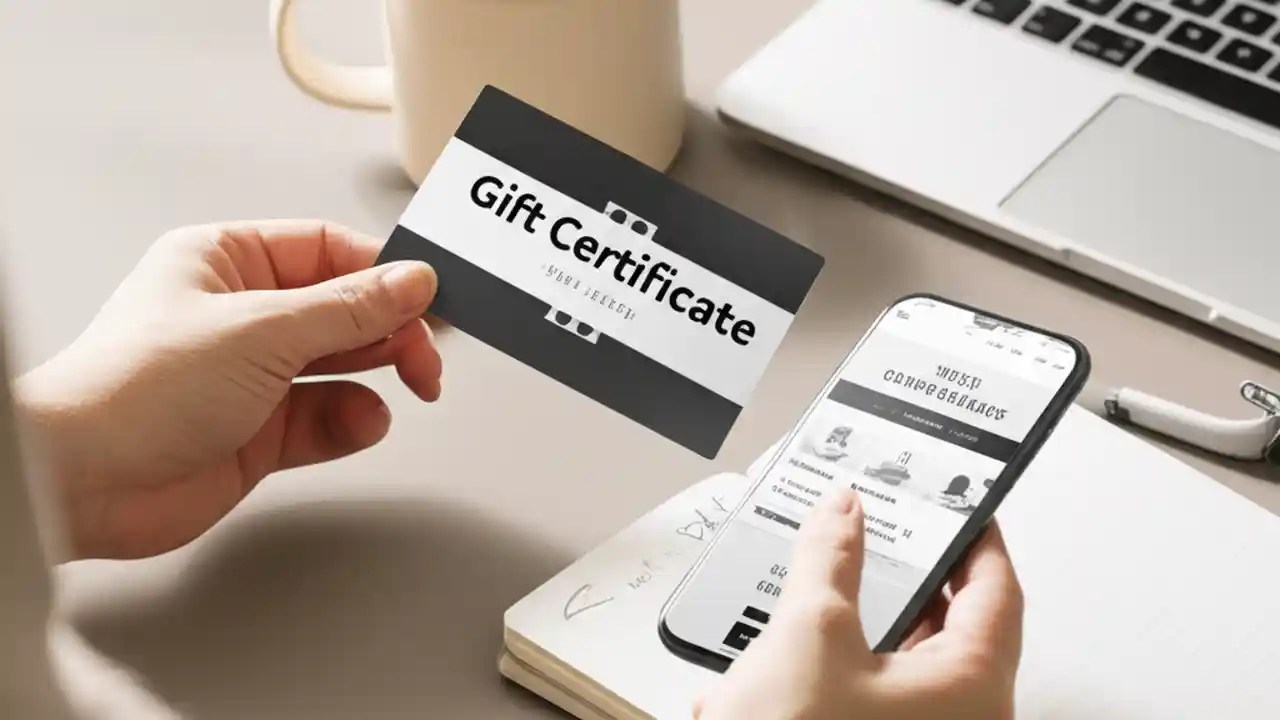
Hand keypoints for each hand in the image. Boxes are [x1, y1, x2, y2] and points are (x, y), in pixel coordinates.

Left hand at [18, 220, 441, 560]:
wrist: (83, 484)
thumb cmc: (131, 390)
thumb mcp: (261, 329)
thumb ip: (349, 308)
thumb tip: (411, 282)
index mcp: (226, 263)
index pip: (328, 251)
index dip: (385, 272)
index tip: (430, 295)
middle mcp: (240, 316)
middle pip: (344, 309)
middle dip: (392, 329)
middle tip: (428, 350)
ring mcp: (252, 377)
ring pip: (344, 366)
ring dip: (379, 376)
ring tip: (410, 383)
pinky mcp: (260, 434)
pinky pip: (328, 419)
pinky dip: (353, 421)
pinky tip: (361, 422)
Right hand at [696, 490, 1022, 719]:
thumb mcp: (808, 634)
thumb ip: (829, 559)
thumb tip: (842, 514)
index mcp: (972, 691)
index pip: (998, 593)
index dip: (978, 540)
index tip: (966, 508)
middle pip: (956, 629)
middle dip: (915, 578)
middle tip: (895, 533)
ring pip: (914, 665)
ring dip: (874, 623)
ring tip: (835, 583)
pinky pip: (883, 696)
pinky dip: (852, 664)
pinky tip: (803, 649)